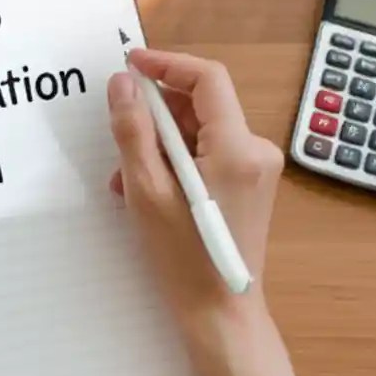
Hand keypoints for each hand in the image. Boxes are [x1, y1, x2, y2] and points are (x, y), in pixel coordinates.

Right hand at [107, 48, 295, 375]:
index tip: (131, 63)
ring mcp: (256, 168)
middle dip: (157, 111)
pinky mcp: (249, 183)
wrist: (220, 313)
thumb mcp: (146, 190)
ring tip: (127, 173)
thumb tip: (123, 82)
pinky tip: (148, 187)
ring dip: (160, 140)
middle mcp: (256, 150)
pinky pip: (207, 151)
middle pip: (202, 103)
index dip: (167, 63)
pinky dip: (175, 158)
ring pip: (200, 129)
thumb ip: (133, 130)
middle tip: (120, 130)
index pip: (207, 78)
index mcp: (238, 147)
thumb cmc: (184, 259)